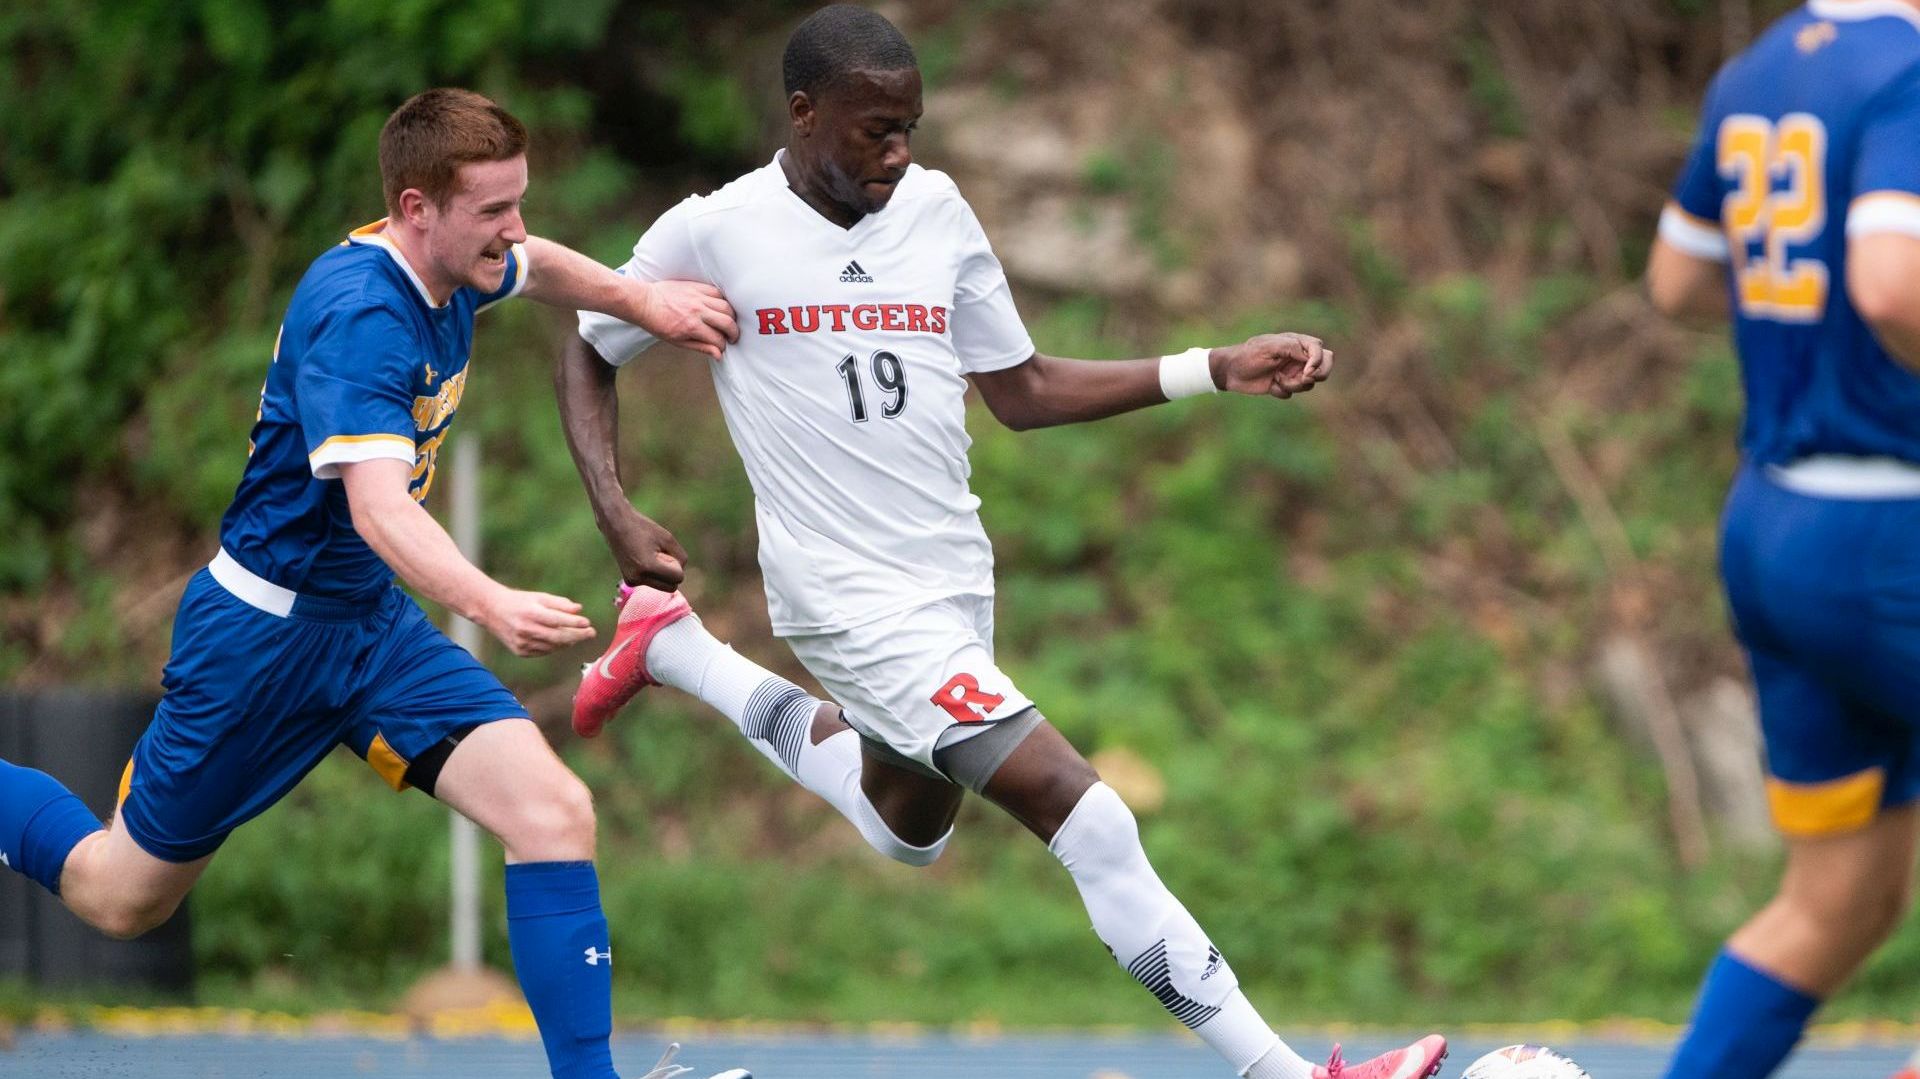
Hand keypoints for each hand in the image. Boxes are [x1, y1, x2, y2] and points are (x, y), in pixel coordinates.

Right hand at [477, 587, 595, 656]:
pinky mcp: (520, 651)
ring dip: (568, 642)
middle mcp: (526, 630)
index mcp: (531, 614)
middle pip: (558, 637)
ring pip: (552, 647)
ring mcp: (522, 643)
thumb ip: (559, 604)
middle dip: (578, 636)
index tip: (588, 623)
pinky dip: (555, 647)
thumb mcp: (539, 597)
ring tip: (578, 636)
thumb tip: (579, 609)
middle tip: (591, 633)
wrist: (492, 611)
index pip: (558, 621)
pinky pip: (543, 652)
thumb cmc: (519, 601)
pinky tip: (563, 642)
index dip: (575, 623)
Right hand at [603, 504, 687, 590]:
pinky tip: (643, 559)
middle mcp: (638, 578)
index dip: (676, 564)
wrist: (615, 524)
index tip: (665, 551)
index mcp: (648, 567)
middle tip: (660, 555)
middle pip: (671, 587)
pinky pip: (651, 582)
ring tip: (651, 556)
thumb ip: (680, 557)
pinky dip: (653, 574)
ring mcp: (631, 581)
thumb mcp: (668, 539)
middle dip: (671, 573)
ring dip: (663, 574)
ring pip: (662, 586)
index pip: (678, 578)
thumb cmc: (643, 528)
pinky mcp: (629, 581)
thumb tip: (680, 574)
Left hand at [633, 279, 737, 359]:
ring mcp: (698, 297)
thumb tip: (719, 355)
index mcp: (692, 327)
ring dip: (731, 316)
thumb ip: (700, 347)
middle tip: (732, 336)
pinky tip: (720, 307)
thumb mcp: (678, 342)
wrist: (645, 302)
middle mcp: (697, 311)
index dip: (723, 346)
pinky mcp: (696, 286)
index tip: (723, 347)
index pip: (718, 339)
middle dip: (734, 333)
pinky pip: (718, 292)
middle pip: (728, 322)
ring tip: (727, 322)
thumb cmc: (658, 324)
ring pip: (726, 306)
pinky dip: (723, 300)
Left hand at [1212, 333, 1333, 398]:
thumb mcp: (1268, 347)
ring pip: (1309, 383)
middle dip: (1318, 374)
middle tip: (1304, 378)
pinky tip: (1270, 385)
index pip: (1320, 351)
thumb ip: (1290, 347)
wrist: (1230, 372)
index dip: (1318, 362)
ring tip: (1277, 379)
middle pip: (1324, 366)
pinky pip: (1293, 393)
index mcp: (1296, 343)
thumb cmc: (1248, 355)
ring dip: (1294, 385)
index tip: (1307, 371)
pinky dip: (1282, 391)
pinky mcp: (1284, 385)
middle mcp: (1297, 358)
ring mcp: (1292, 372)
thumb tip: (1309, 356)